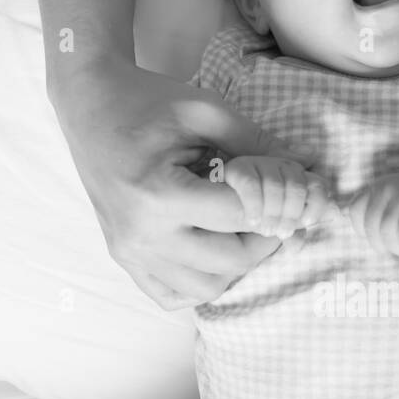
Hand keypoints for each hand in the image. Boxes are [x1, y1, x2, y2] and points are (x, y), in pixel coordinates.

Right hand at [51, 55, 317, 308]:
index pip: (239, 217)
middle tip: (277, 215)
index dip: (277, 206)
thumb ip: (260, 143)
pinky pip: (171, 297)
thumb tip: (309, 168)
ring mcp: (129, 252)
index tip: (292, 193)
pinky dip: (200, 283)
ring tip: (244, 232)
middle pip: (229, 261)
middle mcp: (141, 234)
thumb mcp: (208, 110)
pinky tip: (212, 250)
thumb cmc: (148, 101)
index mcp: (159, 194)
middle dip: (266, 240)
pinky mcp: (123, 258)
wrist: (90, 104)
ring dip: (236, 266)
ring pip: (205, 288)